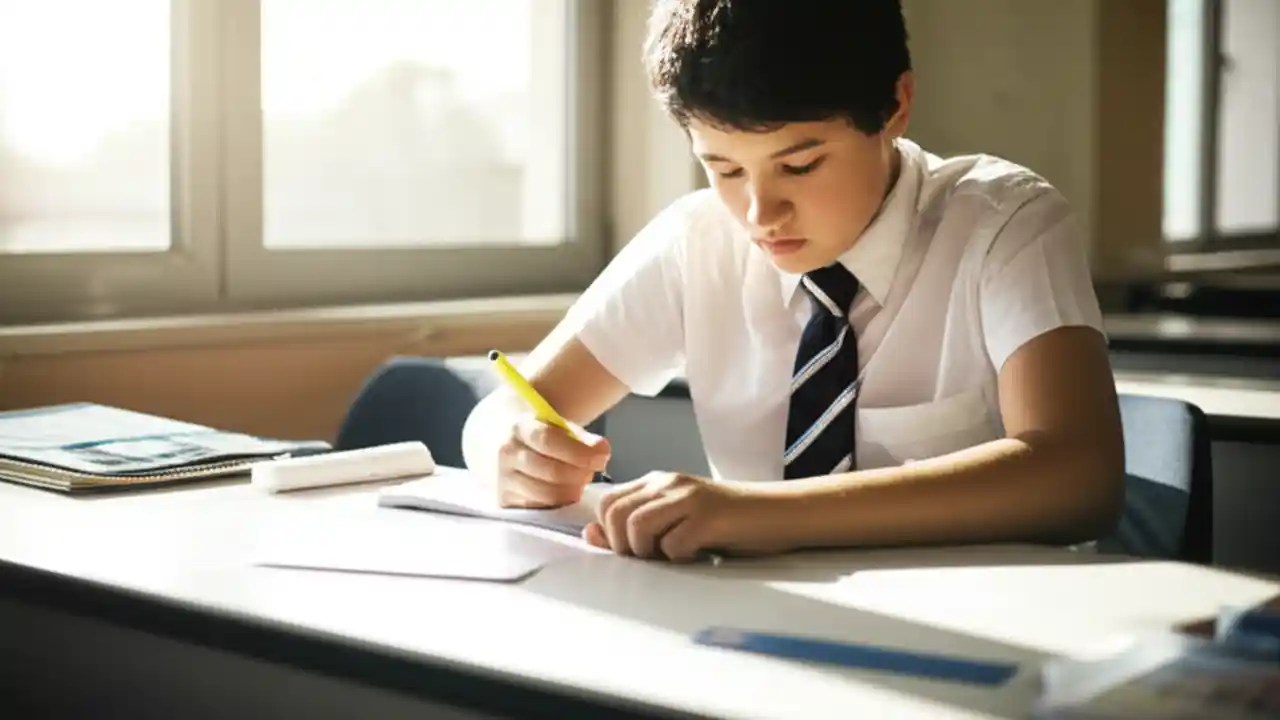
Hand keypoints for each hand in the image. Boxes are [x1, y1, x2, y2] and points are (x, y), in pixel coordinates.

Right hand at [496, 415, 609, 508]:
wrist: (505, 445)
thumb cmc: (541, 437)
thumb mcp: (559, 428)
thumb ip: (582, 439)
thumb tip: (601, 452)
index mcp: (520, 427)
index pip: (549, 440)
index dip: (579, 452)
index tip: (601, 457)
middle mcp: (507, 454)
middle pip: (552, 472)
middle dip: (580, 474)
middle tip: (591, 471)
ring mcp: (503, 480)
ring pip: (549, 495)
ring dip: (572, 491)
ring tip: (578, 481)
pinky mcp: (506, 502)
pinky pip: (542, 509)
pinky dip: (560, 504)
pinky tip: (564, 491)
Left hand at [583, 472, 773, 561]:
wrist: (778, 513)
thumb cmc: (727, 524)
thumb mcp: (676, 522)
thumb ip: (635, 526)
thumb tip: (590, 534)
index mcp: (658, 482)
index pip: (608, 503)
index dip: (610, 533)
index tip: (633, 551)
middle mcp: (669, 483)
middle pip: (616, 514)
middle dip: (625, 545)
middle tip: (651, 557)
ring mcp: (689, 497)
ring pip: (638, 526)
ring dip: (649, 552)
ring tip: (673, 556)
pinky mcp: (709, 516)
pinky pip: (674, 543)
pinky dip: (680, 557)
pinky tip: (698, 554)